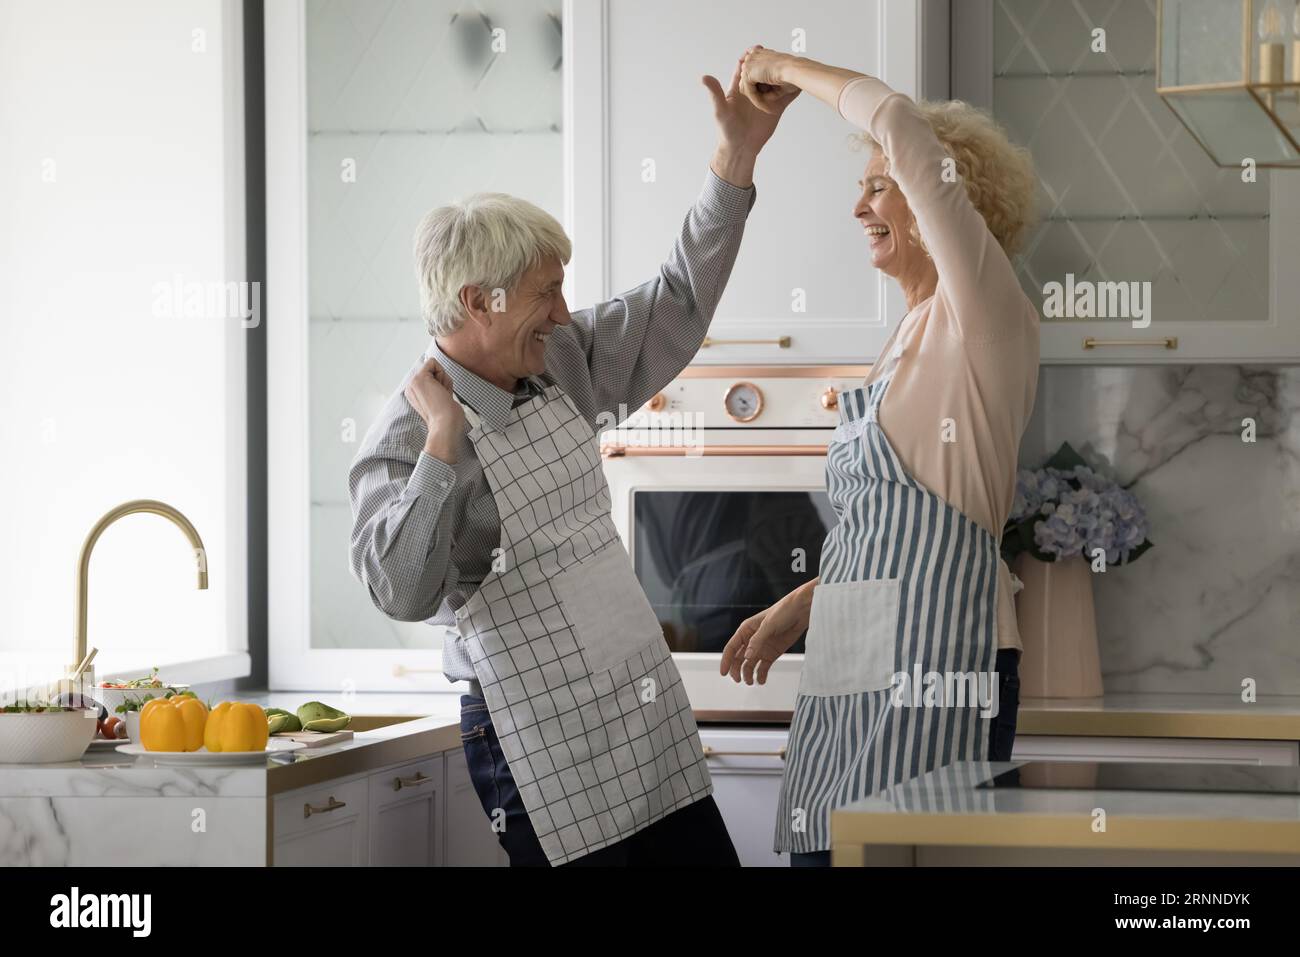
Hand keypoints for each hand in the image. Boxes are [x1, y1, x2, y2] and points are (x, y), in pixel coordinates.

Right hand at [403, 357, 465, 463]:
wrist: (445, 425)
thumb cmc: (447, 416)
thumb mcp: (439, 397)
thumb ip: (436, 385)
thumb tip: (433, 365)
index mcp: (414, 393)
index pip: (430, 376)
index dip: (441, 385)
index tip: (440, 400)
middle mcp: (410, 387)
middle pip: (432, 370)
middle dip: (442, 381)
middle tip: (441, 398)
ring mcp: (412, 382)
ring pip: (433, 366)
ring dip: (443, 380)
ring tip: (441, 396)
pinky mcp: (419, 378)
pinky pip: (432, 362)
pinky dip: (442, 374)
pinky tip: (440, 390)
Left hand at [703, 52, 798, 185]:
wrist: (741, 148)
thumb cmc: (727, 130)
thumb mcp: (720, 110)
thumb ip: (714, 93)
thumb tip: (703, 78)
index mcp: (739, 88)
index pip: (744, 66)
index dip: (750, 56)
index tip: (757, 48)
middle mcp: (753, 90)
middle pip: (762, 70)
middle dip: (770, 61)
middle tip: (777, 53)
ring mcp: (765, 98)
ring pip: (775, 81)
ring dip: (783, 73)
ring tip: (791, 63)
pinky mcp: (776, 108)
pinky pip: (786, 96)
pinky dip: (794, 89)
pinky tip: (802, 82)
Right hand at [719, 584, 812, 685]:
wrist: (801, 611)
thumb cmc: (783, 611)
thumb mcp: (768, 625)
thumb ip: (757, 641)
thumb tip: (747, 656)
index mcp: (746, 630)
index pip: (731, 647)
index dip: (726, 661)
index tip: (724, 673)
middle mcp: (752, 640)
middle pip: (739, 658)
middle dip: (737, 670)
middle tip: (738, 680)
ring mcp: (762, 647)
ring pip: (750, 664)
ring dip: (748, 674)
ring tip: (751, 682)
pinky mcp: (772, 653)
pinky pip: (763, 667)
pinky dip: (761, 675)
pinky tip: (761, 681)